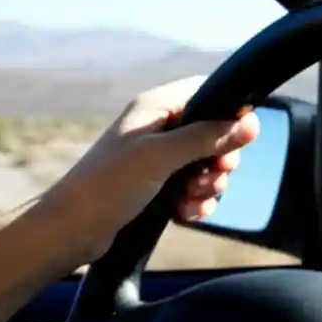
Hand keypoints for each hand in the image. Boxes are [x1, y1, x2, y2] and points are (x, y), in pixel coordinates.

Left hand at [41, 77, 259, 264]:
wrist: (70, 229)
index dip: (228, 112)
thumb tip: (250, 124)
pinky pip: (193, 189)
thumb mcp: (161, 156)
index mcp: (155, 107)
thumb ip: (207, 138)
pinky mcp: (157, 186)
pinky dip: (195, 202)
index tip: (237, 138)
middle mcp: (158, 128)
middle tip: (208, 178)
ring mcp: (157, 158)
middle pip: (213, 134)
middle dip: (219, 161)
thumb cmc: (107, 185)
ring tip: (190, 200)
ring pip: (206, 165)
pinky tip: (184, 214)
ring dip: (208, 186)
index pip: (206, 92)